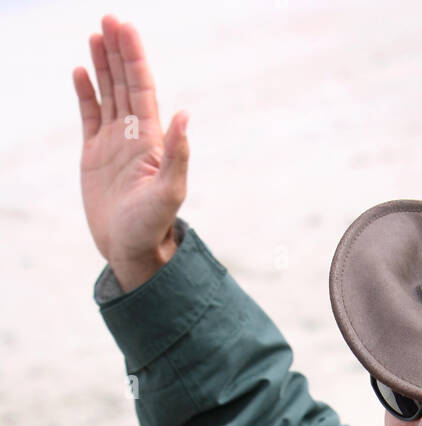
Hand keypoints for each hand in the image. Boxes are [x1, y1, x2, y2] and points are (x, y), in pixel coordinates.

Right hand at [73, 14, 189, 287]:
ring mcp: (113, 144)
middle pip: (125, 83)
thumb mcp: (169, 192)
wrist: (133, 252)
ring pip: (108, 95)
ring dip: (103, 66)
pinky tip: (82, 72)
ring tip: (96, 36)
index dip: (133, 56)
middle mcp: (133, 136)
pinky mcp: (95, 156)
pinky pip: (90, 117)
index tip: (124, 28)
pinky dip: (86, 94)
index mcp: (150, 139)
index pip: (141, 87)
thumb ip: (177, 154)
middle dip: (118, 52)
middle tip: (109, 20)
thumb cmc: (153, 227)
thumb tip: (185, 114)